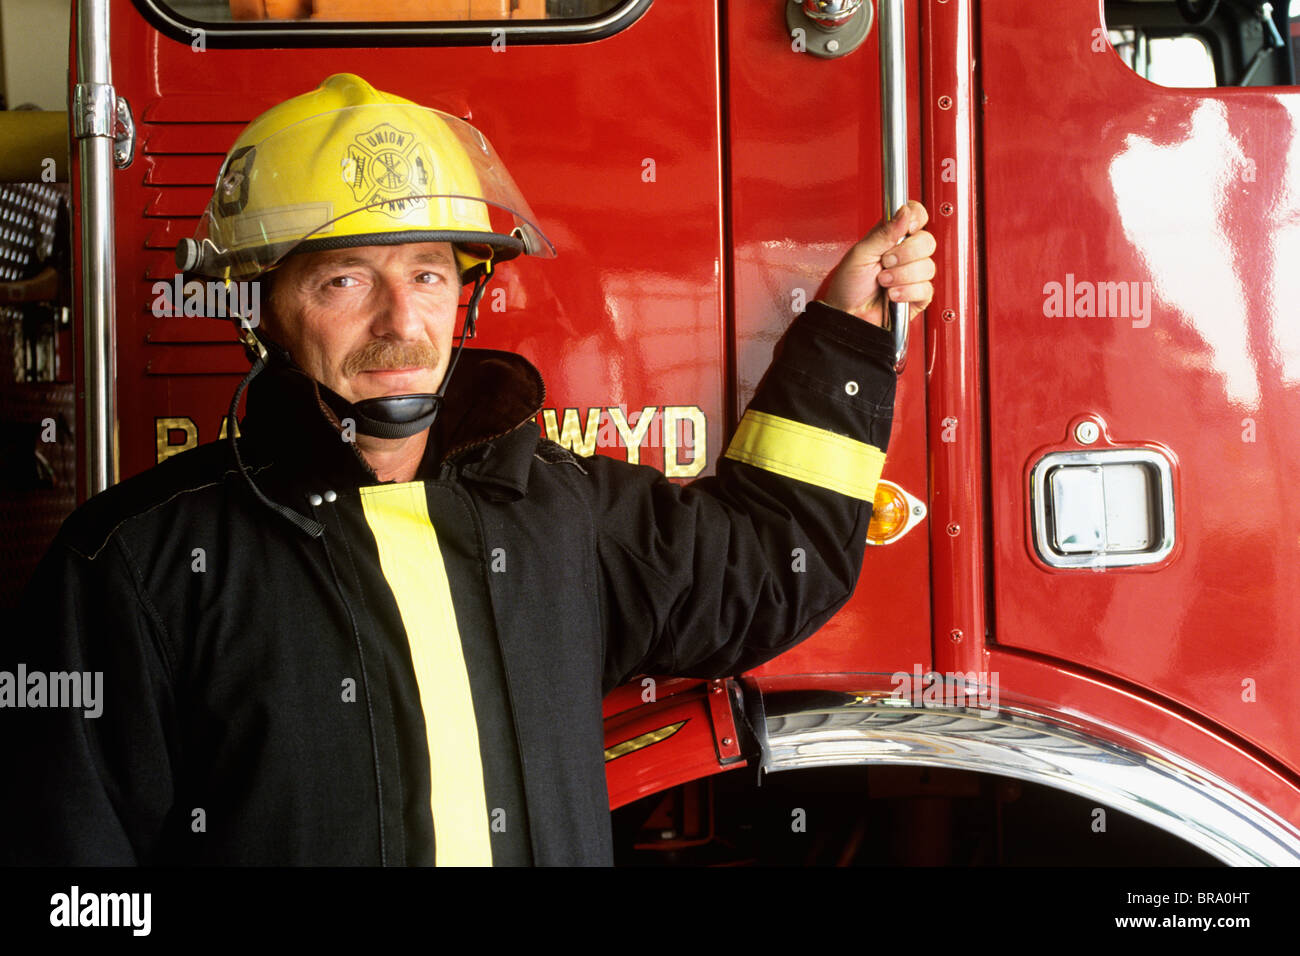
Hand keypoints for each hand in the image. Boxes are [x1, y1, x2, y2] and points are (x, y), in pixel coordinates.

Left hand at [815, 200, 935, 326]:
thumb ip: (883, 232)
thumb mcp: (860, 254)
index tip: (907, 228)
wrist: (847, 315)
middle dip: (905, 253)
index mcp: (891, 237)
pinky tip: (893, 294)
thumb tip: (904, 212)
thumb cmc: (847, 287)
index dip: (917, 219)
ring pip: (927, 266)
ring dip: (901, 275)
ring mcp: (912, 275)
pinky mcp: (917, 296)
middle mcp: (904, 254)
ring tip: (883, 281)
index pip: (916, 216)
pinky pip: (926, 289)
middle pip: (927, 241)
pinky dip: (907, 292)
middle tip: (886, 261)